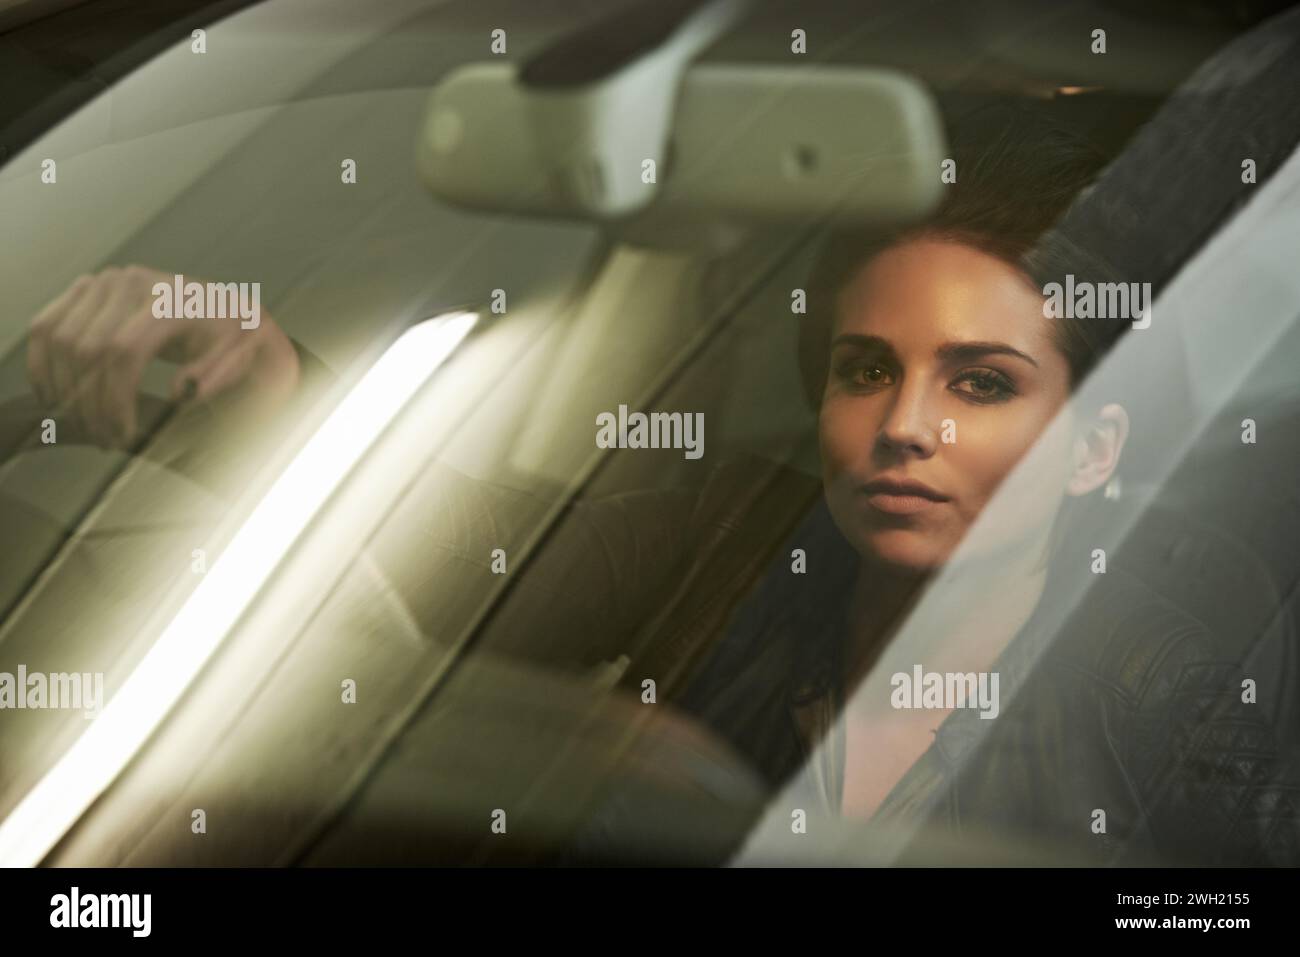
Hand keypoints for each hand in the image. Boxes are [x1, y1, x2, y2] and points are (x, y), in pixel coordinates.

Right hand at [27, 265, 299, 447]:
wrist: (227, 315)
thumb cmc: (235, 342)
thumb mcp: (240, 359)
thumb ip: (216, 375)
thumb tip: (181, 390)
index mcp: (172, 300)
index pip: (123, 352)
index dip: (116, 400)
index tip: (123, 435)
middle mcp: (134, 283)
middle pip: (88, 350)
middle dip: (91, 404)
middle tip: (106, 439)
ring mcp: (106, 283)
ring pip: (61, 341)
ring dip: (64, 390)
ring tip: (87, 424)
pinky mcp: (89, 290)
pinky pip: (47, 327)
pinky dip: (44, 363)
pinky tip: (54, 396)